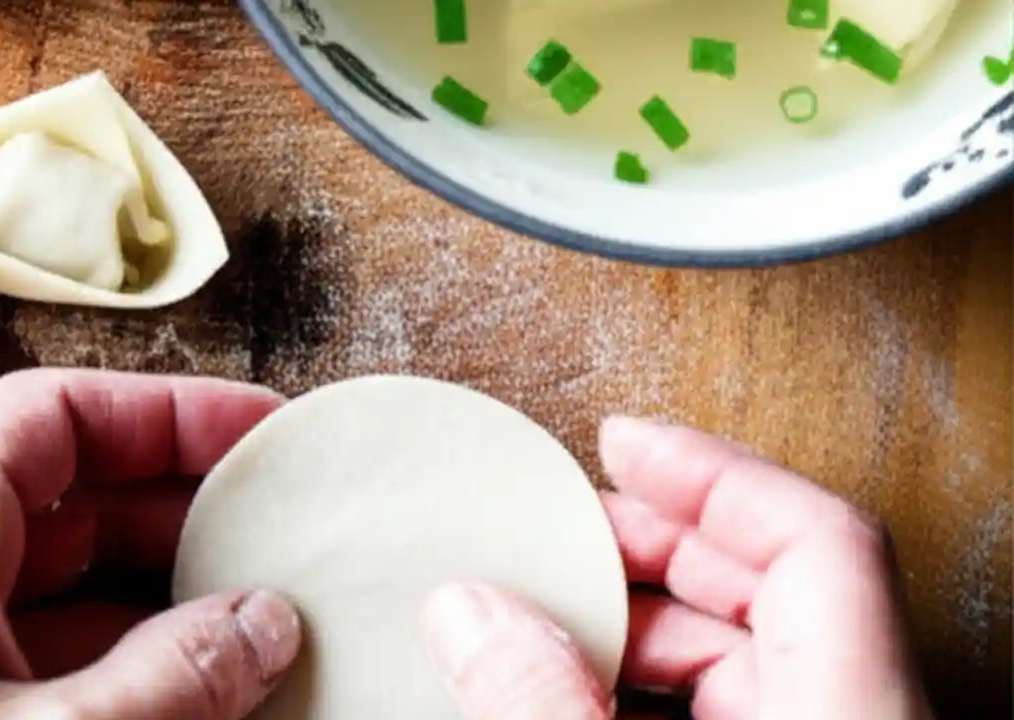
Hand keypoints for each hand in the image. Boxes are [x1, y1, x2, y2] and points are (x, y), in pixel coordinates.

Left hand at [0, 369, 301, 719]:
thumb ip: (170, 680)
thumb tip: (264, 626)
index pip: (55, 417)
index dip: (168, 412)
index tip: (258, 432)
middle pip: (58, 501)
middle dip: (174, 514)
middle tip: (271, 535)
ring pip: (43, 591)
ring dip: (147, 606)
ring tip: (245, 632)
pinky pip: (18, 664)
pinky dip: (101, 671)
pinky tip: (174, 703)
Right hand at [420, 416, 932, 719]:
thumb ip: (548, 700)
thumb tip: (471, 615)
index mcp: (852, 708)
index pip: (815, 537)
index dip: (713, 471)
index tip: (628, 441)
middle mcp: (853, 719)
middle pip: (769, 582)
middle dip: (654, 540)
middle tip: (567, 528)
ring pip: (744, 651)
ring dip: (640, 620)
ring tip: (550, 615)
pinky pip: (728, 711)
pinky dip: (648, 688)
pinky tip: (576, 691)